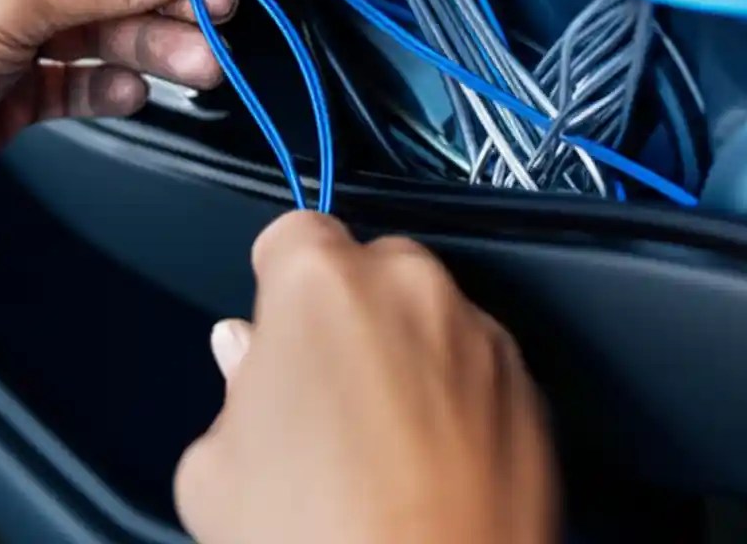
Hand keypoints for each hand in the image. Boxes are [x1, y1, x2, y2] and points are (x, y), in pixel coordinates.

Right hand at [175, 213, 560, 543]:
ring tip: (373, 448)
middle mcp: (410, 290)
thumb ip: (231, 386)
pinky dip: (454, 399)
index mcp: (321, 284)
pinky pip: (476, 370)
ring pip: (426, 320)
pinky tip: (421, 466)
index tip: (275, 319)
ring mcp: (479, 336)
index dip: (277, 279)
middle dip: (344, 320)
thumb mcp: (216, 471)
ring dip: (403, 358)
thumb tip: (242, 361)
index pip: (291, 232)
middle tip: (319, 399)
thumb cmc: (327, 539)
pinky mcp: (529, 388)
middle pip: (365, 272)